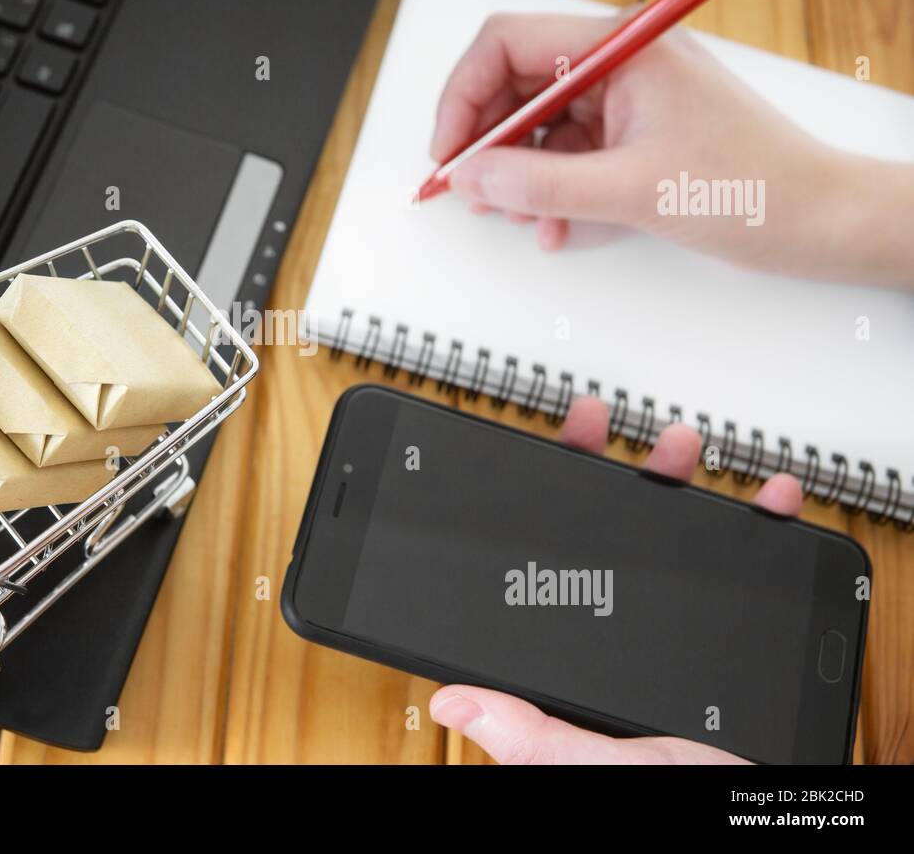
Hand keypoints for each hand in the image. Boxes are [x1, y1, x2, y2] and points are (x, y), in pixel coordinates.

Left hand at [427, 395, 802, 763]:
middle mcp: (622, 638)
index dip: (526, 517)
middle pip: (595, 538)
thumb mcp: (598, 769)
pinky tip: (762, 498)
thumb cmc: (688, 799)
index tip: (518, 464)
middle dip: (592, 472)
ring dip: (669, 479)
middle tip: (587, 424)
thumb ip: (536, 737)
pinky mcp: (743, 628)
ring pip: (665, 534)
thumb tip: (455, 698)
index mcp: (576, 669)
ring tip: (673, 448)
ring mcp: (681, 628)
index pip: (537, 576)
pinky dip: (760, 518)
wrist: (774, 806)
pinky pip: (749, 560)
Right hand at [431, 12, 913, 287]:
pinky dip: (548, 191)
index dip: (464, 98)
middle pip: (515, 84)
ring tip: (515, 214)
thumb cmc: (752, 188)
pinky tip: (551, 226)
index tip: (449, 152)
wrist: (815, 221)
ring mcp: (625, 96)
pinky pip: (565, 154)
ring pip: (536, 124)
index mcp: (623, 44)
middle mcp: (619, 59)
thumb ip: (540, 185)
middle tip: (468, 190)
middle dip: (486, 141)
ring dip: (516, 174)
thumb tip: (472, 178)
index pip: (508, 45)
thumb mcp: (630, 190)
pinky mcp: (631, 132)